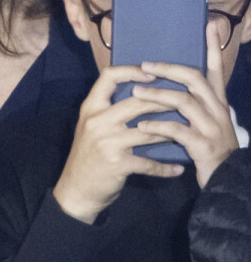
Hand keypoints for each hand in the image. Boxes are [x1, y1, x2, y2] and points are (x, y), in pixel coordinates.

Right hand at [53, 65, 178, 223]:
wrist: (76, 190)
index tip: (153, 74)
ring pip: (149, 130)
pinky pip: (149, 162)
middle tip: (182, 102)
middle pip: (137, 101)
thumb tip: (140, 94)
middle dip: (164, 101)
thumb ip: (107, 110)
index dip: (132, 71)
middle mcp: (97, 122)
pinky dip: (165, 167)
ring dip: (171, 132)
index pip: (109, 77)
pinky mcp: (117, 163)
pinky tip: (177, 168)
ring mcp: (107, 142)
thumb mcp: (90, 127)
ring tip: (186, 132)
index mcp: (90, 108)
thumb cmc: (87, 156)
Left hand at [133, 23, 238, 187]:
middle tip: (144, 65)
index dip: (211, 49)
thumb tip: (172, 89)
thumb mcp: (207, 125)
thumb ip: (194, 107)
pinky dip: (158, 126)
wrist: (227, 183)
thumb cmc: (210, 151)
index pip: (215, 71)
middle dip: (168, 69)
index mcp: (217, 104)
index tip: (208, 25)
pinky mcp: (204, 146)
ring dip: (157, 95)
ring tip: (135, 93)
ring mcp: (212, 127)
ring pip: (184, 101)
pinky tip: (142, 126)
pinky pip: (178, 130)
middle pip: (195, 79)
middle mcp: (217, 111)